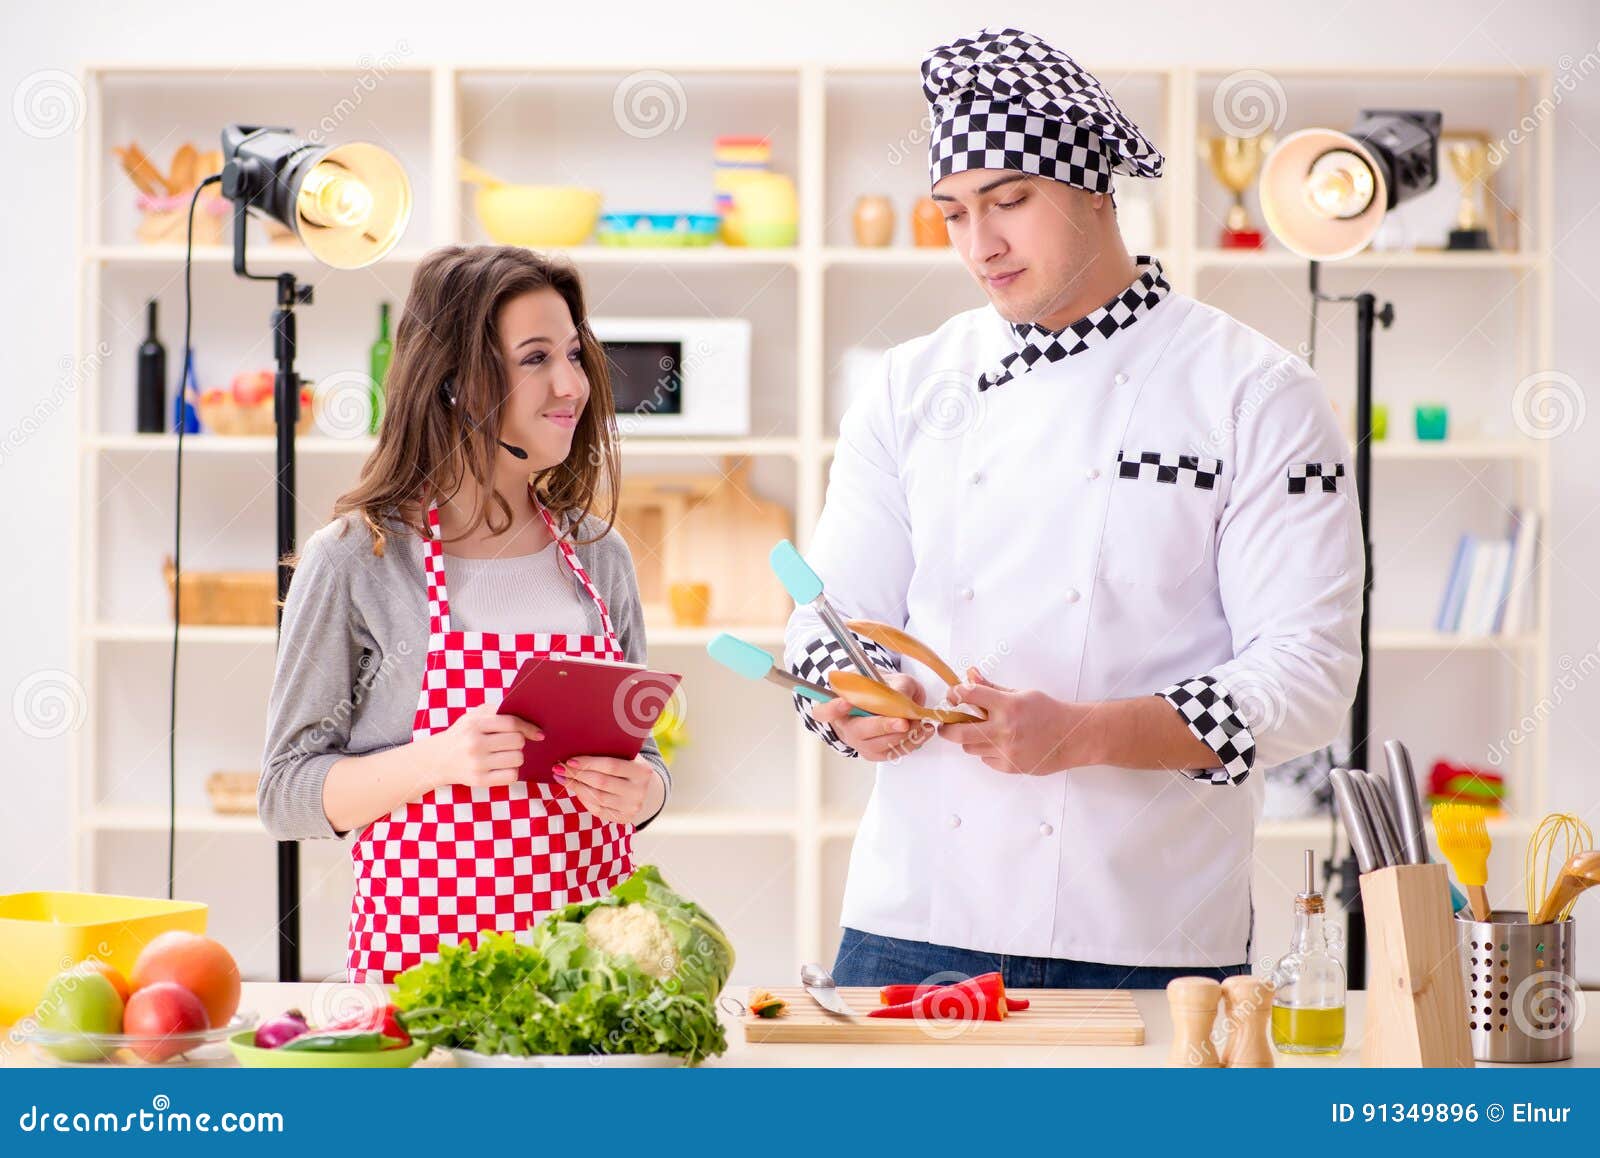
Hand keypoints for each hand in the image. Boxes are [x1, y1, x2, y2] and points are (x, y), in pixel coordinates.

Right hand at [415, 700, 543, 791]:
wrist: (437, 759)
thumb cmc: (462, 735)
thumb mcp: (473, 716)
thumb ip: (497, 711)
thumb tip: (529, 723)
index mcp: (474, 724)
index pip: (511, 723)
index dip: (528, 727)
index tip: (537, 733)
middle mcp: (475, 744)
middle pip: (517, 741)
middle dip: (519, 742)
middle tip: (510, 744)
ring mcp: (477, 763)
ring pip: (517, 759)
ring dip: (516, 757)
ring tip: (505, 755)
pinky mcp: (479, 780)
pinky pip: (512, 776)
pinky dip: (512, 771)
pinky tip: (503, 767)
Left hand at [554, 756, 664, 824]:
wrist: (648, 790)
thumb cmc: (630, 766)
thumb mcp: (629, 756)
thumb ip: (613, 749)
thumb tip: (580, 742)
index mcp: (642, 771)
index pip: (611, 766)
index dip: (589, 763)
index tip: (570, 760)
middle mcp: (639, 791)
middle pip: (601, 783)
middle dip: (577, 775)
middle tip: (559, 768)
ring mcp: (632, 807)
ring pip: (597, 798)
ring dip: (576, 787)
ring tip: (562, 778)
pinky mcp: (623, 819)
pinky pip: (597, 810)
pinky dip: (583, 799)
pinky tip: (574, 789)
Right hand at [810, 671, 937, 761]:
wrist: (886, 704)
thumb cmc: (880, 690)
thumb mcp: (888, 679)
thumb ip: (894, 686)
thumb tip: (902, 698)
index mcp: (837, 705)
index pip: (823, 711)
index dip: (832, 709)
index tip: (846, 701)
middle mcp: (845, 727)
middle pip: (859, 731)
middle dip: (883, 726)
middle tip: (903, 722)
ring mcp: (859, 743)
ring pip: (879, 744)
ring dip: (904, 735)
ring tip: (922, 722)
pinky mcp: (875, 754)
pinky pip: (892, 752)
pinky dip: (911, 743)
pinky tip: (923, 732)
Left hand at [936, 669, 1101, 774]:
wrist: (1071, 738)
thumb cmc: (1047, 712)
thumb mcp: (1021, 693)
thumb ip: (991, 687)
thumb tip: (970, 674)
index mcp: (1008, 706)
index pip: (969, 696)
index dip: (955, 693)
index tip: (953, 695)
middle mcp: (1004, 729)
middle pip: (958, 732)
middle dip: (945, 728)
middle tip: (945, 725)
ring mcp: (1006, 751)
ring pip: (969, 747)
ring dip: (969, 739)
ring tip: (981, 731)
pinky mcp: (1009, 766)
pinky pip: (985, 758)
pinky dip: (986, 751)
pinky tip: (1000, 743)